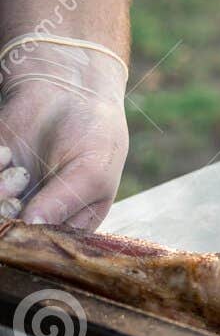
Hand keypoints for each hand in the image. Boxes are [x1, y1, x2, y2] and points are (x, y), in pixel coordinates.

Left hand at [0, 38, 128, 227]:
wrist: (68, 88)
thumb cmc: (94, 133)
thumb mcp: (91, 172)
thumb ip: (62, 202)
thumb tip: (30, 226)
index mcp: (71, 223)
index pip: (44, 246)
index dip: (30, 237)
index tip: (28, 215)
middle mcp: (38, 213)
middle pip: (10, 231)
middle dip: (8, 212)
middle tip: (20, 186)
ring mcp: (12, 193)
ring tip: (15, 168)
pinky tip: (6, 153)